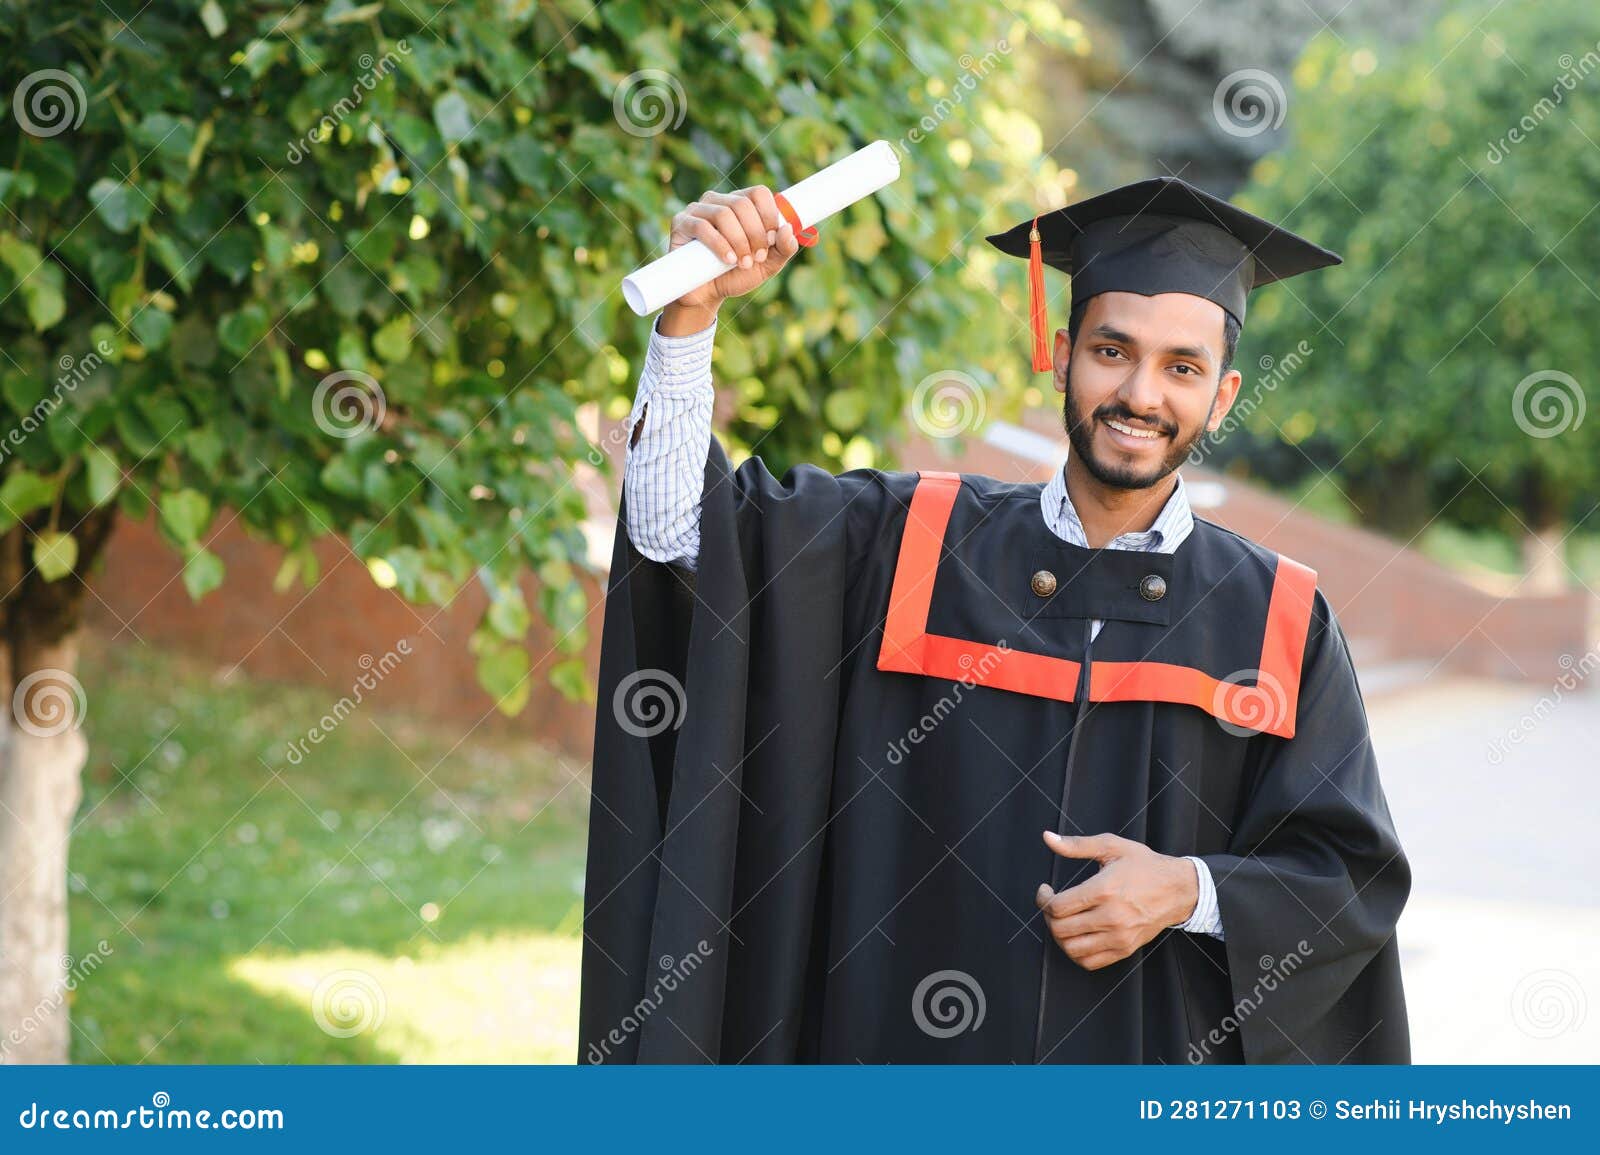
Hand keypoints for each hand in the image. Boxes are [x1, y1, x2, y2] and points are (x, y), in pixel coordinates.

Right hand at [668, 185, 800, 311]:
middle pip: (742, 204)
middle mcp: (719, 201)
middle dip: (755, 234)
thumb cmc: (737, 275)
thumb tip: (788, 228)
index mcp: (740, 203)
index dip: (769, 216)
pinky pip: (702, 227)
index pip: (759, 193)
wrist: (708, 295)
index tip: (771, 242)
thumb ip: (784, 248)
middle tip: (756, 258)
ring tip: (743, 263)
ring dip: (739, 241)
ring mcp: (698, 210)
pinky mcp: (681, 223)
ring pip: (724, 214)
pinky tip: (728, 259)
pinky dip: (720, 244)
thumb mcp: (767, 264)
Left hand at [1034, 831, 1197, 970]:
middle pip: (1060, 929)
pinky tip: (1077, 935)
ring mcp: (1119, 937)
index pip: (1058, 907)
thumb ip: (1077, 844)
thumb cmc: (1144, 865)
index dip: (1043, 899)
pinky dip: (1076, 952)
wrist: (1178, 889)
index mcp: (1104, 890)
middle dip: (1048, 917)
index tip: (1046, 891)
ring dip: (1059, 936)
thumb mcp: (1112, 846)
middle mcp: (1111, 917)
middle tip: (1052, 905)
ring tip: (1063, 921)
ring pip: (1071, 949)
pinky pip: (1089, 962)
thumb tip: (1047, 838)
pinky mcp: (1125, 949)